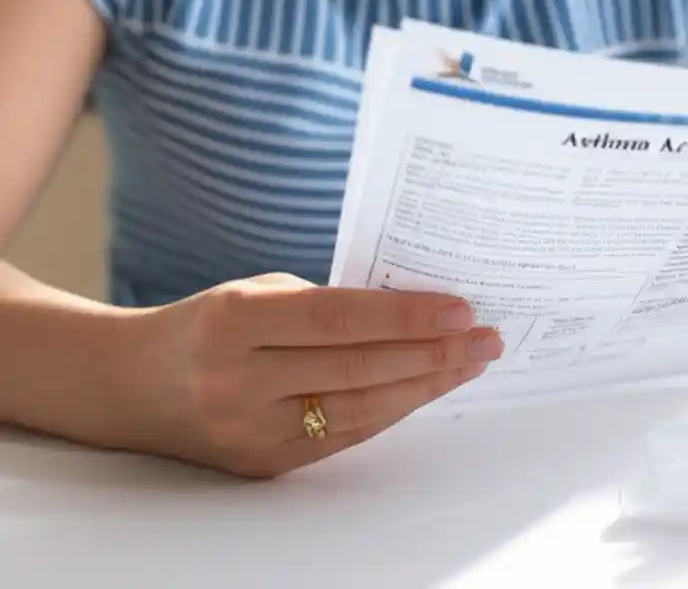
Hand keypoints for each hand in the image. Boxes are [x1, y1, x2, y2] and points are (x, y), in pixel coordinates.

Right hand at [114, 274, 500, 477]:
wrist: (131, 385)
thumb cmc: (207, 325)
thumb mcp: (255, 294)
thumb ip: (327, 306)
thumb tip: (415, 316)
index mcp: (234, 322)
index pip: (340, 319)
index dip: (407, 316)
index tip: (461, 310)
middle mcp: (239, 381)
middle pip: (359, 368)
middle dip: (433, 354)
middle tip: (486, 338)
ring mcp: (250, 430)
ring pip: (360, 409)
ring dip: (426, 386)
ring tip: (471, 363)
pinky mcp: (264, 464)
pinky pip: (345, 435)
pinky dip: (392, 409)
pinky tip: (426, 389)